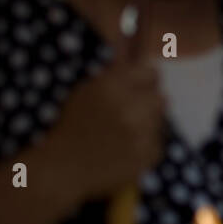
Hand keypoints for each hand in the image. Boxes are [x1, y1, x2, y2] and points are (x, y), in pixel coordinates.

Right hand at [45, 52, 165, 203]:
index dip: (144, 80)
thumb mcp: (85, 91)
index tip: (138, 88)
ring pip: (159, 120)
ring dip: (147, 123)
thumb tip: (141, 57)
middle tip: (132, 111)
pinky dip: (144, 145)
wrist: (61, 166)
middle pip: (161, 97)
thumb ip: (114, 74)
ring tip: (123, 132)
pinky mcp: (147, 156)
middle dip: (148, 102)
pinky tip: (124, 148)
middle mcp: (131, 107)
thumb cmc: (69, 125)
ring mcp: (141, 134)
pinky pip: (157, 143)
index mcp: (113, 86)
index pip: (151, 73)